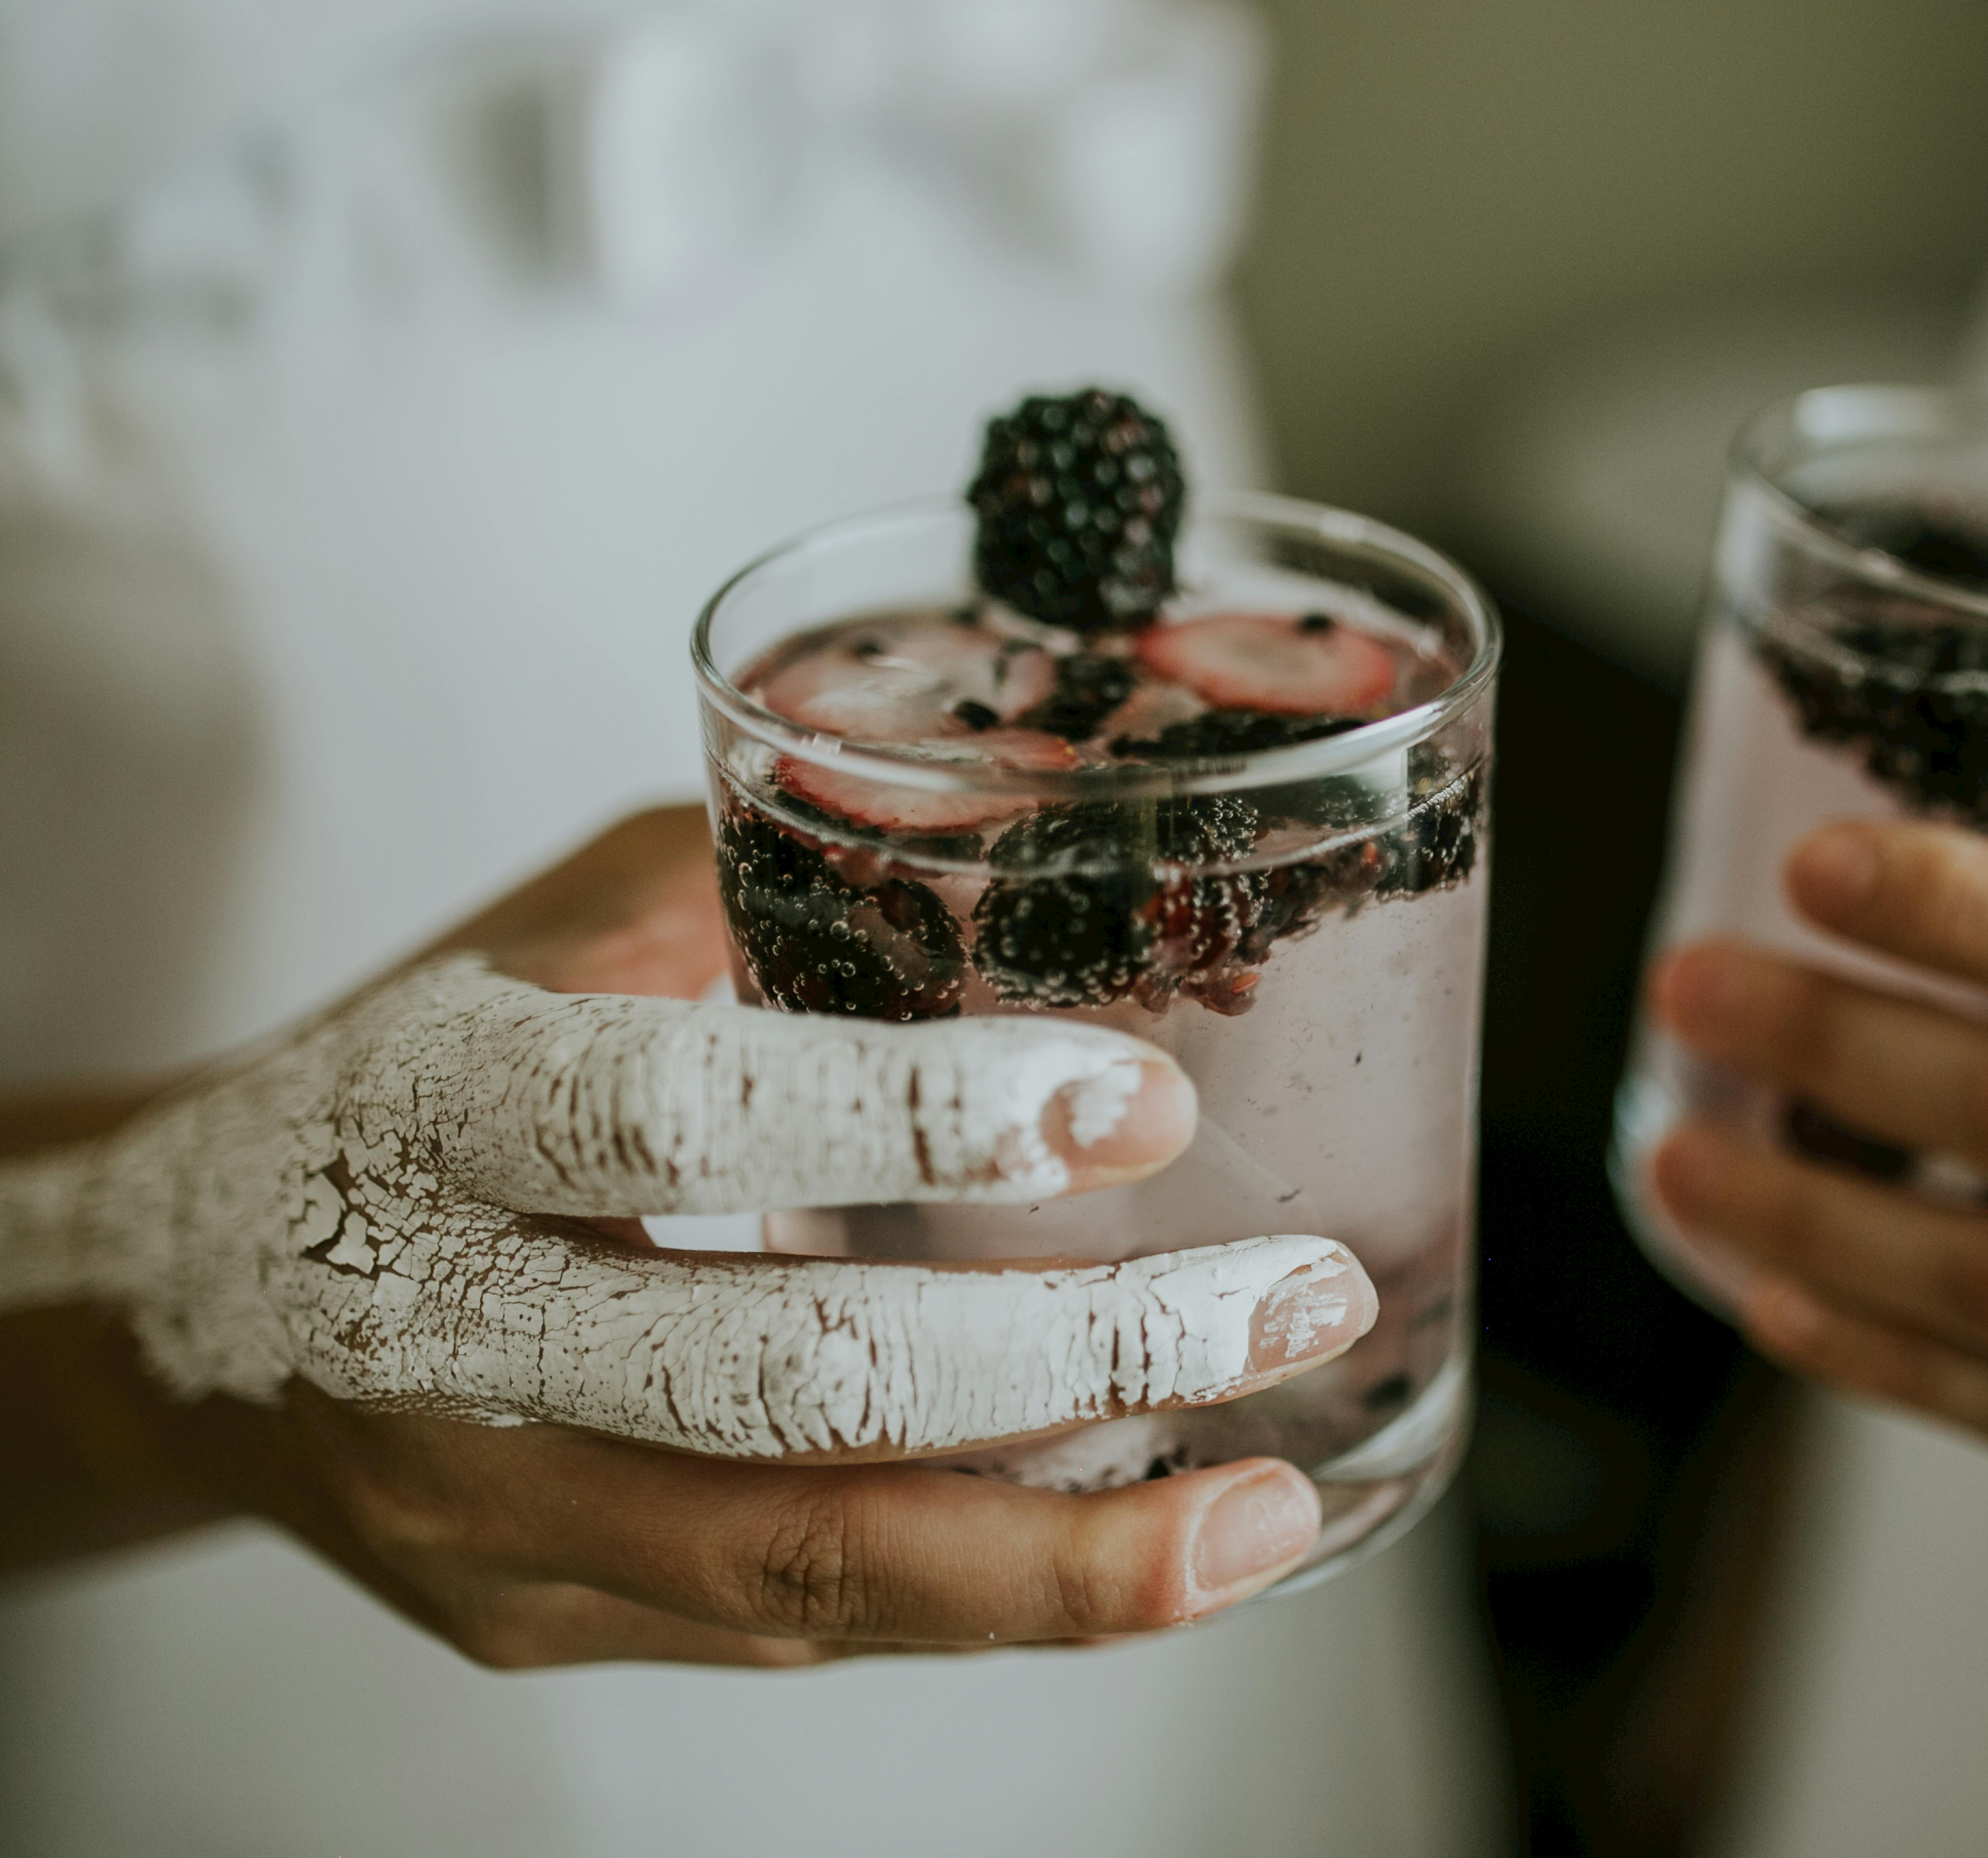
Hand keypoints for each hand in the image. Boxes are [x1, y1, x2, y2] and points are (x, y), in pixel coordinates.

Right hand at [0, 808, 1375, 1662]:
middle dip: (1069, 1367)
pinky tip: (1144, 1533)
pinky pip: (803, 1620)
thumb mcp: (558, 935)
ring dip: (1070, 1556)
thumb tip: (1058, 881)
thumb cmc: (425, 1072)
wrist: (185, 1304)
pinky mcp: (546, 1618)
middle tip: (1289, 1304)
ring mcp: (494, 1516)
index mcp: (437, 1108)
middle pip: (777, 1391)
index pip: (681, 1112)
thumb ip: (767, 901)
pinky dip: (991, 1579)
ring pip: (810, 1572)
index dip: (916, 1117)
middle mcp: (451, 1336)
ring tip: (1269, 1510)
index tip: (1140, 1107)